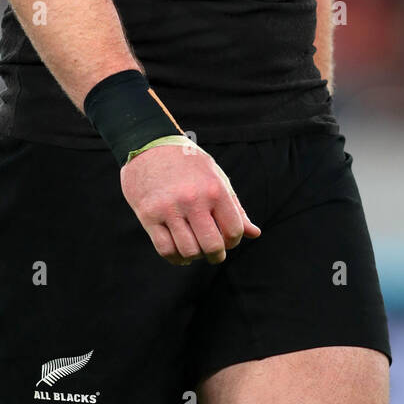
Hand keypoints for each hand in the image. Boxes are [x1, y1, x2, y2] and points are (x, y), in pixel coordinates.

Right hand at [120, 141, 260, 265]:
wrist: (149, 145)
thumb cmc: (189, 163)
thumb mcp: (215, 177)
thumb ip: (234, 207)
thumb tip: (255, 234)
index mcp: (214, 189)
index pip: (234, 231)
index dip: (233, 241)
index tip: (227, 239)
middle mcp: (193, 200)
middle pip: (212, 246)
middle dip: (216, 256)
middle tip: (214, 254)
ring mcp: (169, 208)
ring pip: (189, 251)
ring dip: (195, 257)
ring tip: (195, 250)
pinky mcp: (148, 215)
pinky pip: (165, 250)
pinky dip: (175, 258)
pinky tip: (180, 253)